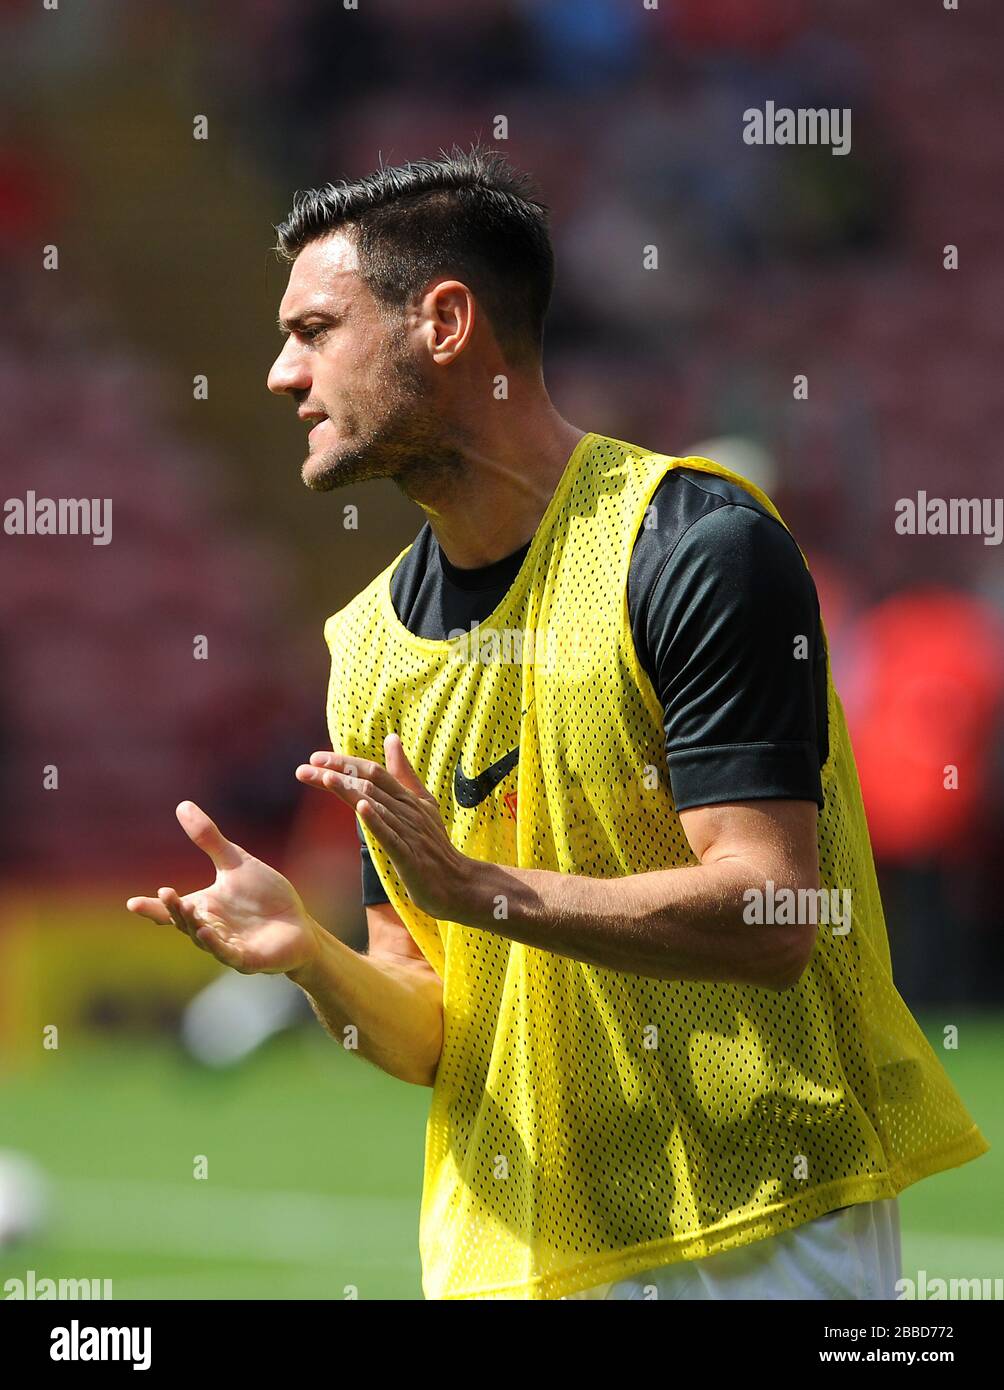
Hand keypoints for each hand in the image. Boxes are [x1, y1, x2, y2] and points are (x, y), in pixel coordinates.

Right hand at [126, 802, 320, 975]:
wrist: (298, 923)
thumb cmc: (265, 895)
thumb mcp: (236, 863)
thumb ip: (209, 840)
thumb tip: (182, 805)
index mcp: (204, 908)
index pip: (172, 910)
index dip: (153, 908)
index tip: (132, 903)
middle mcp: (210, 930)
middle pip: (185, 922)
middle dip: (174, 909)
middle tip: (165, 893)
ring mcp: (228, 946)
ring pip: (204, 939)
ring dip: (194, 925)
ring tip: (186, 908)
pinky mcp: (248, 959)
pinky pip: (229, 954)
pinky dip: (217, 945)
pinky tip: (207, 932)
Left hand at [295, 734, 471, 920]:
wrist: (458, 884)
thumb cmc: (434, 846)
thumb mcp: (421, 804)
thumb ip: (404, 773)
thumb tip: (392, 738)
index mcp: (408, 797)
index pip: (373, 772)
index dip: (344, 763)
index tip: (315, 758)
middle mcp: (408, 809)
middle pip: (370, 784)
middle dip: (337, 773)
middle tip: (307, 766)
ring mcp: (410, 832)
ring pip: (377, 805)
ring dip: (350, 791)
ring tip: (325, 778)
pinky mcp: (410, 856)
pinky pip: (391, 836)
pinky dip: (377, 820)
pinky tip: (362, 808)